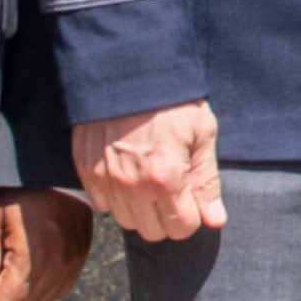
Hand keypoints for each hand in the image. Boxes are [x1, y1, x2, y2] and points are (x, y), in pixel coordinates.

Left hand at [0, 187, 95, 300]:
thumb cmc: (21, 186)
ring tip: (7, 260)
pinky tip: (27, 261)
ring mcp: (72, 266)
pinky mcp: (79, 260)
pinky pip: (54, 289)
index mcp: (33, 259)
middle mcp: (57, 269)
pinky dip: (36, 284)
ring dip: (17, 292)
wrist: (56, 167)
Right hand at [73, 102, 227, 244]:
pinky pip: (102, 204)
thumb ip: (207, 181)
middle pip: (153, 232)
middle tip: (172, 187)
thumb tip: (215, 220)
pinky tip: (127, 171)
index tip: (191, 195)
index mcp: (165, 178)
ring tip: (149, 177)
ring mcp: (104, 179)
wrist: (128, 67)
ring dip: (141, 208)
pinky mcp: (85, 169)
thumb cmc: (172, 98)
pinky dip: (116, 195)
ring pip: (126, 221)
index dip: (192, 214)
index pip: (181, 228)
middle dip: (167, 216)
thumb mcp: (201, 133)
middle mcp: (131, 186)